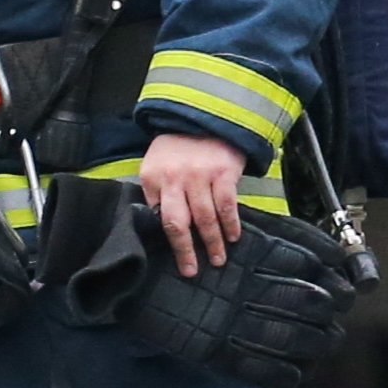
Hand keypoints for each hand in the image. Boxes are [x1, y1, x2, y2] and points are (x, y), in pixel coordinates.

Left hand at [141, 132, 249, 276]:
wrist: (204, 115)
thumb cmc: (177, 147)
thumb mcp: (156, 166)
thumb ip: (157, 193)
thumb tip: (162, 226)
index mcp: (153, 178)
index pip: (159, 217)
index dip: (169, 242)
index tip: (177, 260)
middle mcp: (175, 178)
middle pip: (179, 223)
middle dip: (186, 251)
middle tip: (192, 271)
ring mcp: (200, 175)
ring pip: (205, 218)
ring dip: (213, 242)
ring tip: (218, 260)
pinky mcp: (223, 171)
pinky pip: (227, 204)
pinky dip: (231, 223)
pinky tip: (233, 237)